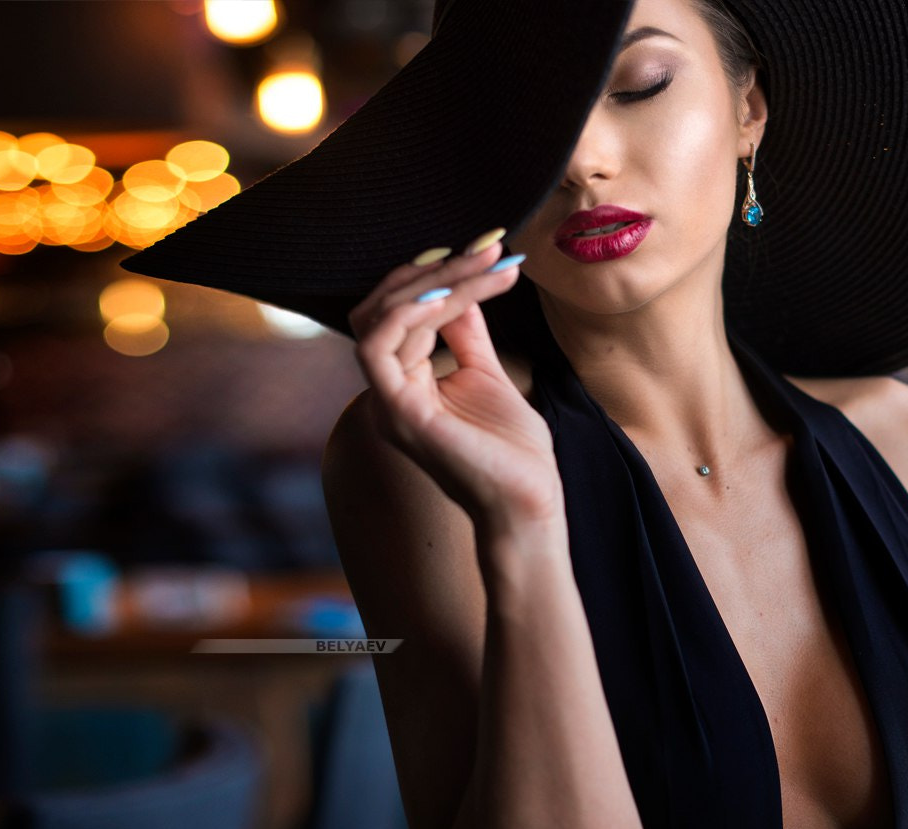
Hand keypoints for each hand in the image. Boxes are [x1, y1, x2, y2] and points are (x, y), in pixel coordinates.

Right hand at [348, 230, 562, 527]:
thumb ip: (466, 332)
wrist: (529, 503)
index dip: (432, 274)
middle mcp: (387, 391)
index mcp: (404, 383)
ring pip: (382, 319)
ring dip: (434, 283)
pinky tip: (452, 294)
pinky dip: (410, 313)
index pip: (397, 312)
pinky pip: (378, 348)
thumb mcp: (487, 372)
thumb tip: (458, 285)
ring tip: (484, 264)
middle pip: (381, 308)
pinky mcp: (398, 413)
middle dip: (432, 270)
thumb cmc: (514, 450)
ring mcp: (387, 403)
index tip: (482, 248)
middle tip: (486, 248)